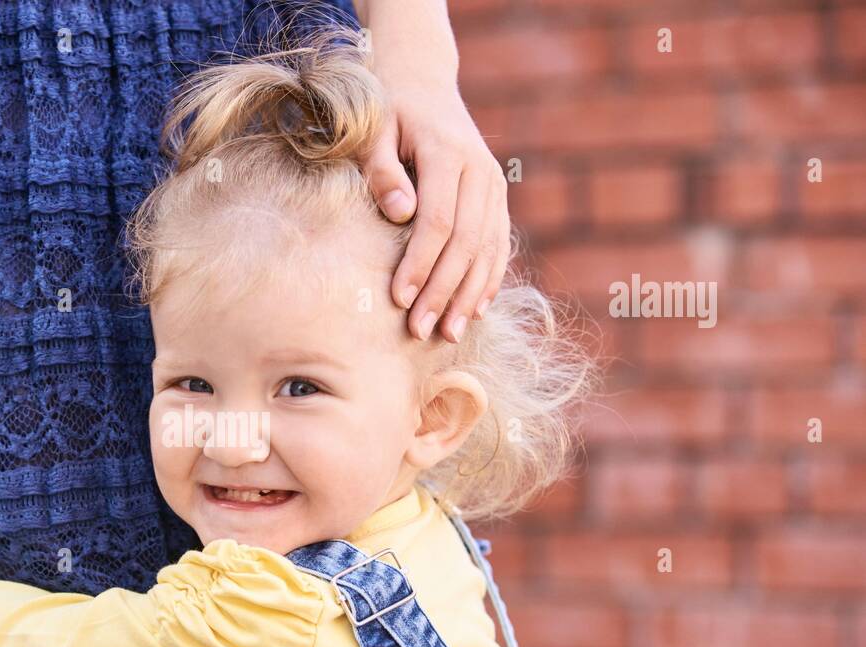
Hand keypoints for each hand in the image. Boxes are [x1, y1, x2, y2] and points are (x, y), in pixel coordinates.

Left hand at [361, 17, 509, 343]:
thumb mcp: (374, 132)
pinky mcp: (498, 199)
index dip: (421, 263)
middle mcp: (481, 171)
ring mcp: (495, 186)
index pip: (439, 221)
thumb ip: (382, 171)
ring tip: (448, 333)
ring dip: (469, 295)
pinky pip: (499, 245)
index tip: (398, 298)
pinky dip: (489, 279)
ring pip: (488, 249)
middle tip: (419, 330)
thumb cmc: (389, 114)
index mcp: (450, 154)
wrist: (424, 86)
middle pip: (466, 242)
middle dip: (443, 291)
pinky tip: (475, 310)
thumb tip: (399, 215)